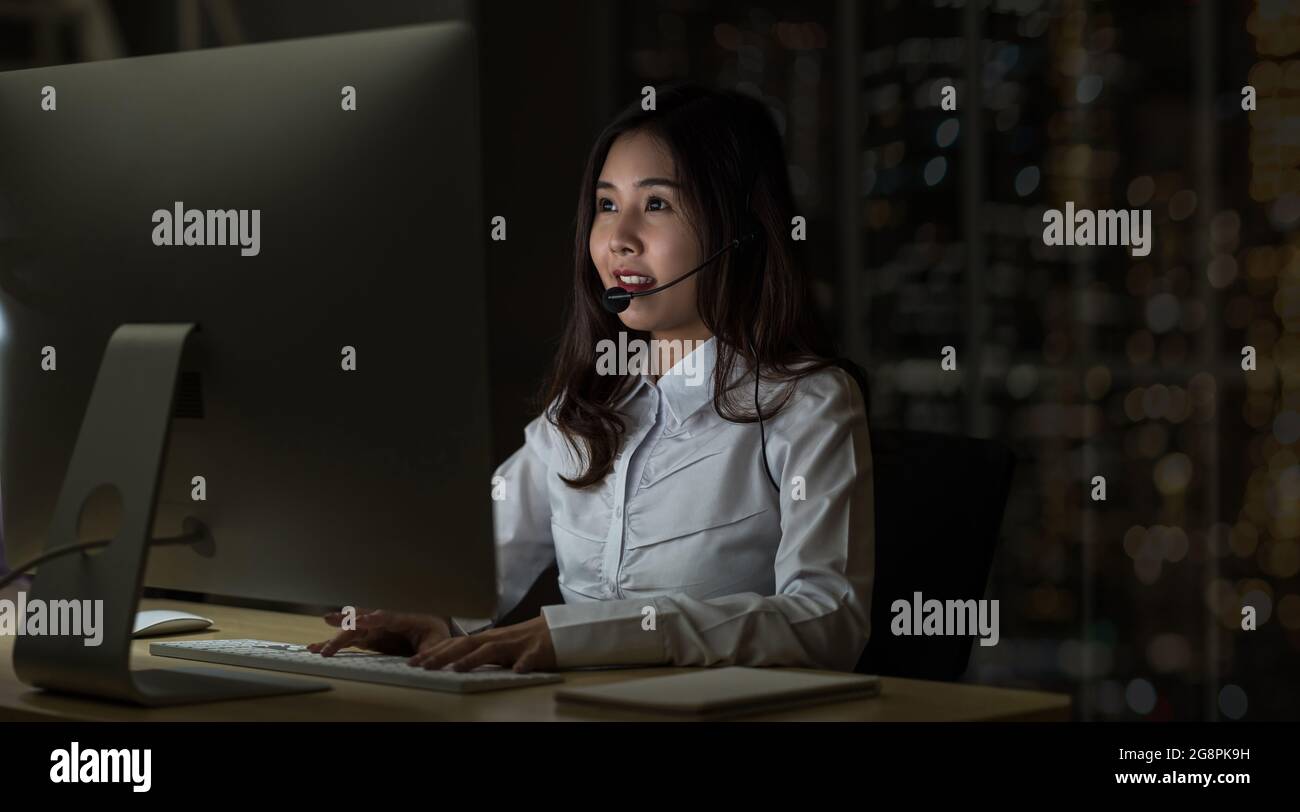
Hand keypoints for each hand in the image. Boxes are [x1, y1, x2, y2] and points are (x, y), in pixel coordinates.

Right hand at [307, 608, 450, 658]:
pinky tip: (315, 648)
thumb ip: (429, 650)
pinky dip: (332, 643)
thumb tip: (418, 662)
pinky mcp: (366, 637)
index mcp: (403, 617)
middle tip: (331, 624)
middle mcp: (383, 620)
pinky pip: (347, 639)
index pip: (388, 615)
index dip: (376, 617)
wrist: (429, 627)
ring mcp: (372, 628)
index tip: (366, 619)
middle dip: (348, 623)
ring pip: (351, 628)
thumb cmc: (433, 632)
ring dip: (335, 634)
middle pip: (363, 620)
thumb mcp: (437, 640)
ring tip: (317, 645)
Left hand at [408, 615, 556, 672]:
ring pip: (492, 650)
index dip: (434, 652)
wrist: (555, 632)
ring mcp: (516, 644)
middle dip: (443, 655)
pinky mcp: (536, 652)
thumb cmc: (522, 641)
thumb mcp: (496, 647)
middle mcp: (497, 639)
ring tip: (456, 669)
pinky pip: (529, 659)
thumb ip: (476, 653)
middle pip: (466, 645)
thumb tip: (449, 663)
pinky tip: (517, 671)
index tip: (413, 662)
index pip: (455, 644)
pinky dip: (522, 664)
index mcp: (485, 639)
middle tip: (422, 666)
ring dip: (473, 659)